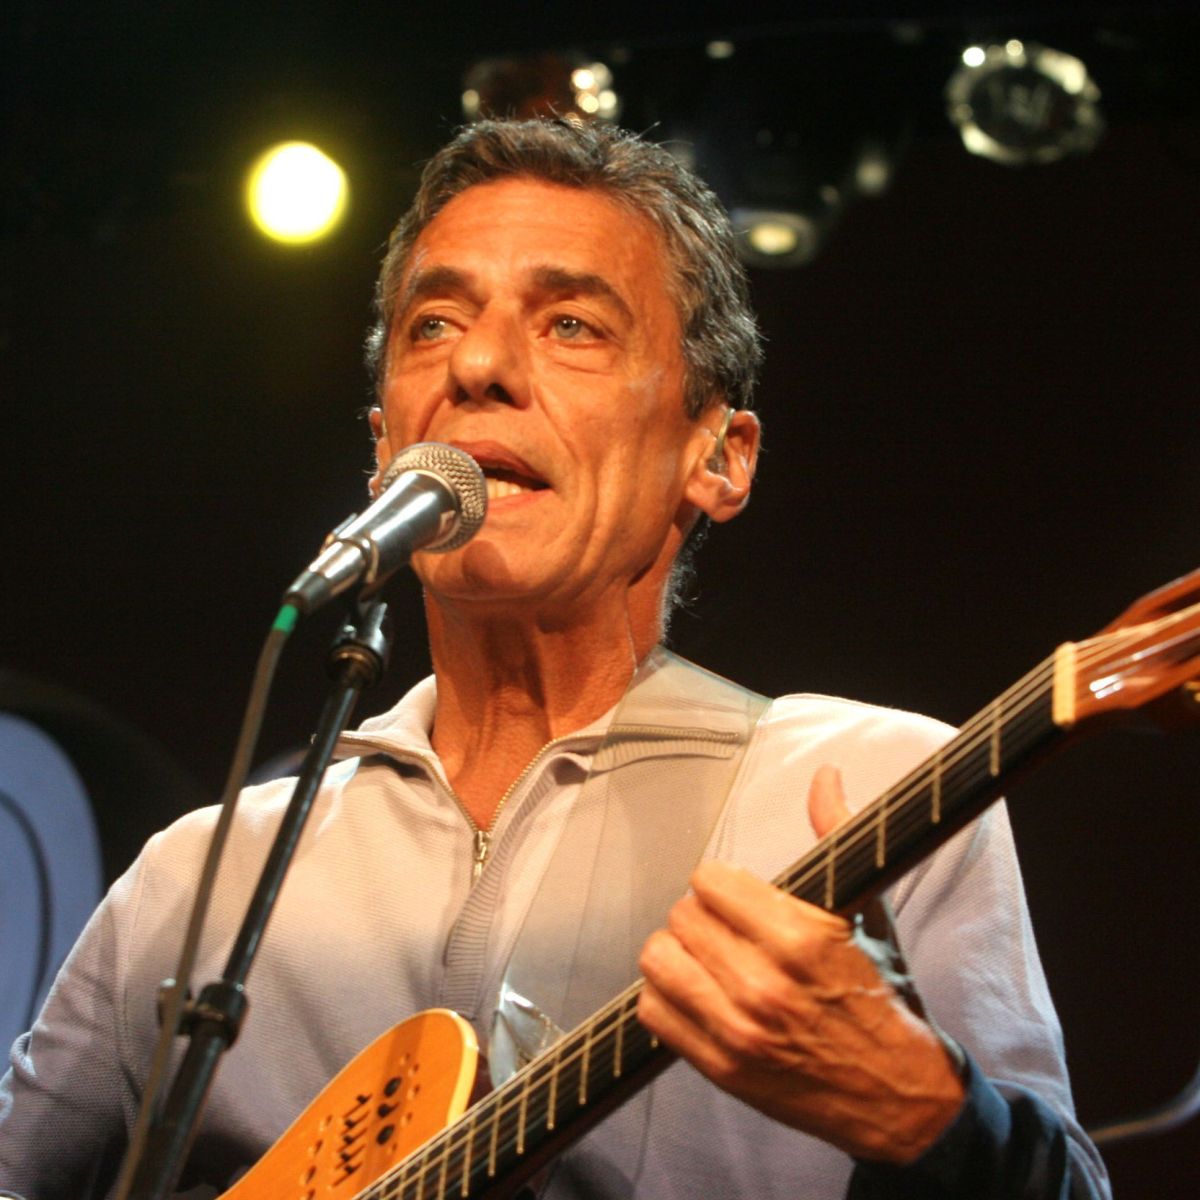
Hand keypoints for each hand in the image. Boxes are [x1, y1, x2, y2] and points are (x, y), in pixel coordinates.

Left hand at [637, 765, 964, 1162]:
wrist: (898, 1096)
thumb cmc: (879, 996)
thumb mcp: (865, 912)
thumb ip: (836, 835)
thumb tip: (825, 775)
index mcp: (802, 937)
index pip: (709, 881)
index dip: (719, 884)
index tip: (734, 894)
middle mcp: (766, 983)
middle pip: (681, 917)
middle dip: (700, 916)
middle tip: (722, 929)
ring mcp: (739, 1029)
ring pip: (658, 960)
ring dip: (676, 954)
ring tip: (703, 958)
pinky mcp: (720, 1068)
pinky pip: (653, 1013)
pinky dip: (667, 999)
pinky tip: (696, 995)